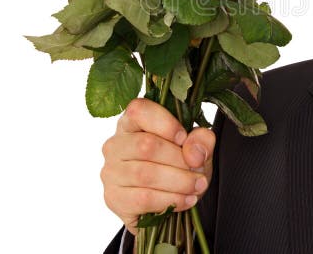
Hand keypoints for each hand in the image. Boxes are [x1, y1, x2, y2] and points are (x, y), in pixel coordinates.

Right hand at [100, 98, 215, 235]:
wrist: (170, 202)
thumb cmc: (179, 166)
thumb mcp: (197, 148)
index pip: (139, 110)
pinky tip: (187, 200)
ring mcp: (111, 172)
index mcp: (132, 122)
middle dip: (180, 160)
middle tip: (199, 170)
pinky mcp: (114, 198)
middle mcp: (115, 144)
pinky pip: (144, 198)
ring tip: (197, 186)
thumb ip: (201, 140)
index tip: (184, 138)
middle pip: (146, 145)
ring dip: (179, 182)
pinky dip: (171, 200)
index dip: (165, 123)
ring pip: (146, 174)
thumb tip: (193, 154)